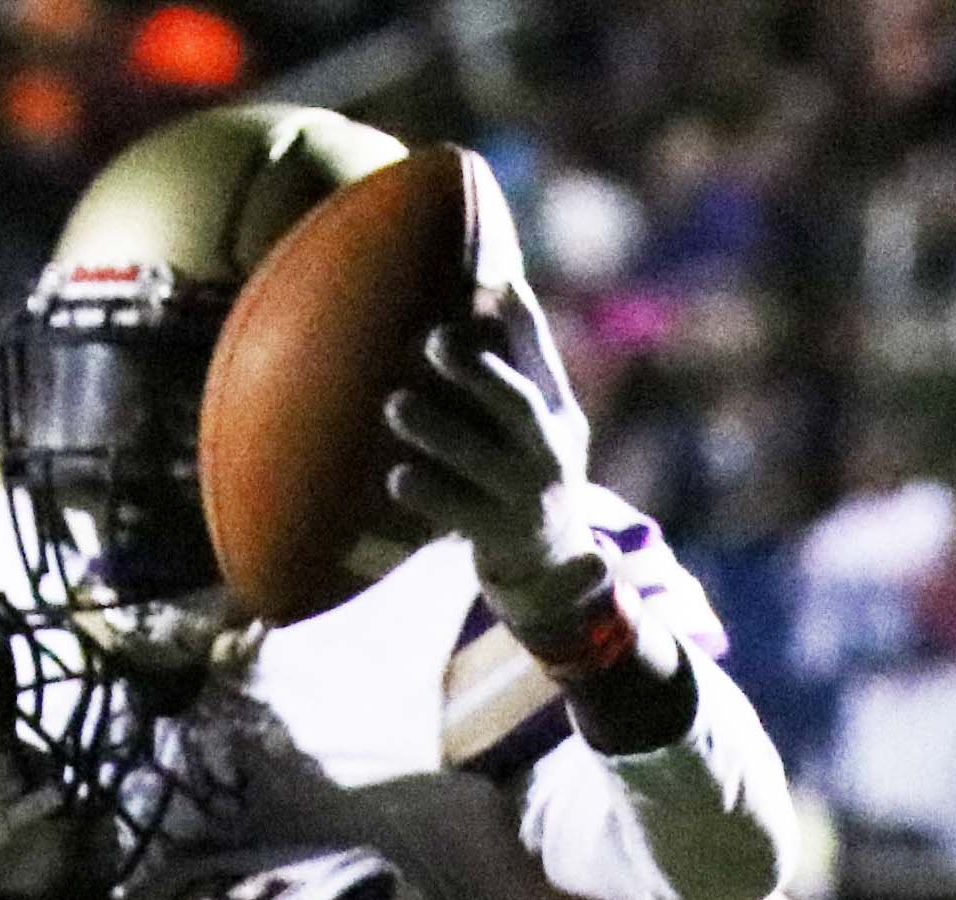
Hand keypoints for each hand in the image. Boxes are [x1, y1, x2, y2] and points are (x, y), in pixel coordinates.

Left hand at [383, 292, 607, 642]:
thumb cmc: (529, 470)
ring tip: (395, 404)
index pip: (544, 360)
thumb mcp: (543, 420)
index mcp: (560, 416)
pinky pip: (459, 512)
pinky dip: (428, 494)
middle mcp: (551, 454)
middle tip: (431, 339)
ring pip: (483, 460)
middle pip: (518, 405)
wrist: (551, 565)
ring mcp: (527, 499)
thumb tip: (499, 278)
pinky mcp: (499, 537)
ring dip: (438, 430)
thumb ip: (522, 358)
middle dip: (477, 371)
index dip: (524, 322)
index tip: (495, 284)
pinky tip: (395, 476)